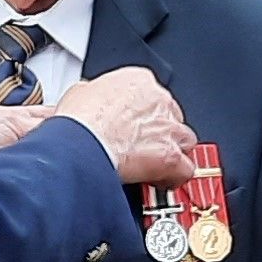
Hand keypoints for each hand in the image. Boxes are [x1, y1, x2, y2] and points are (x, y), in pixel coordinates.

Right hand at [54, 67, 194, 186]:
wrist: (79, 143)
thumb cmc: (76, 121)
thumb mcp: (79, 94)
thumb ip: (94, 95)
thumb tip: (88, 102)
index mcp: (138, 81)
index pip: (150, 94)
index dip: (139, 112)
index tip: (129, 123)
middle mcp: (158, 101)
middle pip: (170, 116)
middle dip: (157, 131)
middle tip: (136, 144)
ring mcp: (168, 128)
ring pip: (183, 140)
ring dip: (170, 151)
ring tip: (150, 164)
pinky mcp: (171, 155)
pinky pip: (185, 169)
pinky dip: (175, 176)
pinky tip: (159, 180)